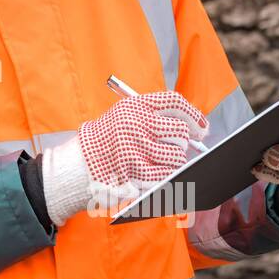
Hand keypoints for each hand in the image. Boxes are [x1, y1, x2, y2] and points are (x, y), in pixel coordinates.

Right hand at [42, 91, 207, 223]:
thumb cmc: (105, 142)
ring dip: (176, 161)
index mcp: (133, 107)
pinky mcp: (136, 170)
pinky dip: (168, 176)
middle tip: (180, 148)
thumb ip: (152, 117)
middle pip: (179, 130)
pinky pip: (167, 174)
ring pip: (177, 155)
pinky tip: (159, 174)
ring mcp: (136, 147)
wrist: (77, 166)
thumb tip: (193, 127)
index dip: (193, 114)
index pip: (174, 102)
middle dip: (184, 142)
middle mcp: (136, 124)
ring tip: (164, 162)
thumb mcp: (122, 118)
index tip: (202, 127)